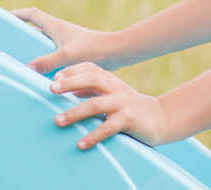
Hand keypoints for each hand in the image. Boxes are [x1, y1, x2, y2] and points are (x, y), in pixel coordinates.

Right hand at [12, 6, 124, 73]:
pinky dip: (43, 59)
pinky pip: (51, 53)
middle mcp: (58, 31)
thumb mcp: (67, 55)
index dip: (17, 14)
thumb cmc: (92, 49)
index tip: (4, 17)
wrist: (115, 52)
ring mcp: (65, 41)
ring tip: (19, 60)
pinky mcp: (71, 51)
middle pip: (34, 27)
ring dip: (32, 47)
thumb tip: (28, 67)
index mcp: (55, 26)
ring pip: (43, 42)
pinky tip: (40, 74)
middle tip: (8, 42)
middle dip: (21, 32)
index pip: (32, 14)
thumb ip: (48, 61)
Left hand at [49, 62, 170, 148]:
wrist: (158, 118)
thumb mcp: (110, 93)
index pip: (89, 68)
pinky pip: (107, 128)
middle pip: (92, 80)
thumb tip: (69, 88)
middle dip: (70, 83)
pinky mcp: (128, 119)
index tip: (54, 76)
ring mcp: (122, 103)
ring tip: (58, 120)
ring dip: (75, 113)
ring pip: (96, 104)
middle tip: (51, 89)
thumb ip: (91, 89)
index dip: (72, 70)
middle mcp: (115, 87)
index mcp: (110, 79)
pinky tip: (81, 143)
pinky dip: (93, 136)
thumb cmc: (128, 105)